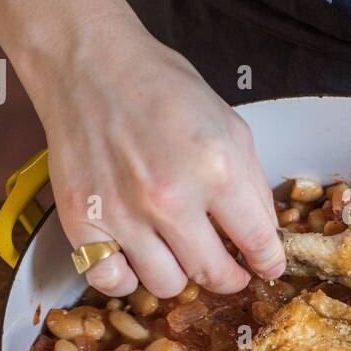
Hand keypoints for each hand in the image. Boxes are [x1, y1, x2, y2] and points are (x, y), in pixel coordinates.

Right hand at [36, 25, 283, 298]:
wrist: (90, 64)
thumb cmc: (161, 87)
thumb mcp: (229, 124)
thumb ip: (250, 182)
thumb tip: (263, 234)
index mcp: (218, 169)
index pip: (257, 242)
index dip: (268, 261)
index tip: (267, 267)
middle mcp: (171, 199)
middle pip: (213, 274)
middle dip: (230, 277)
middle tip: (229, 270)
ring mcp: (123, 214)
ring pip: (165, 285)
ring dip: (179, 275)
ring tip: (178, 252)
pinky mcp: (82, 221)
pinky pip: (112, 281)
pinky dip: (126, 277)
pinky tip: (134, 257)